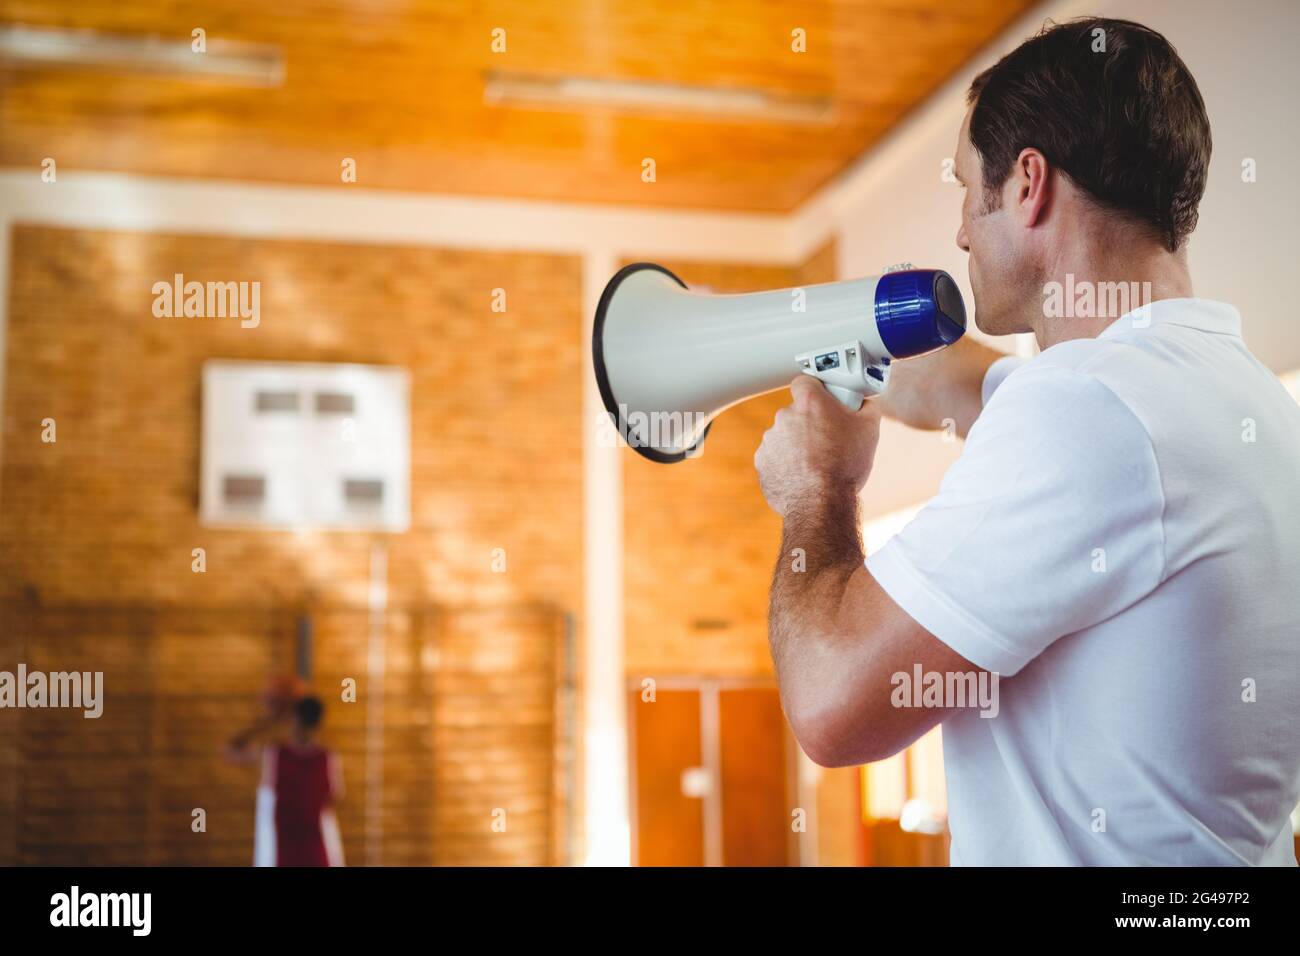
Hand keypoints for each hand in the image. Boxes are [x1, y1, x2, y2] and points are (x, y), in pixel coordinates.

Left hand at [754, 375, 881, 516]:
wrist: (821, 503)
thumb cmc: (844, 466)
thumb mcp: (869, 429)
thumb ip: (865, 407)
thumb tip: (863, 402)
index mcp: (808, 402)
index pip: (805, 382)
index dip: (816, 391)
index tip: (824, 402)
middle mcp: (784, 417)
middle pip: (796, 412)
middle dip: (809, 422)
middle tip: (828, 439)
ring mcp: (770, 440)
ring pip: (785, 436)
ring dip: (797, 444)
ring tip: (817, 463)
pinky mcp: (762, 462)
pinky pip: (776, 457)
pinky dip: (786, 464)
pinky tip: (804, 475)